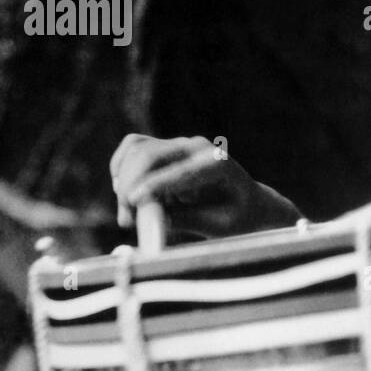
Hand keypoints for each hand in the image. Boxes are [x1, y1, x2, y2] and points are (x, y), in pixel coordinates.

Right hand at [109, 134, 297, 240]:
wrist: (247, 203)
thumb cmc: (238, 218)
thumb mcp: (219, 226)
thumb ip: (187, 220)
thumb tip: (150, 218)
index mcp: (219, 164)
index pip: (182, 171)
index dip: (155, 185)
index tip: (132, 201)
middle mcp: (199, 147)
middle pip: (152, 155)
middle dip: (132, 185)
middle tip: (126, 221)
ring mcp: (181, 144)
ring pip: (138, 149)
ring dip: (124, 179)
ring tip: (127, 215)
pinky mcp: (166, 147)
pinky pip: (134, 146)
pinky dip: (122, 166)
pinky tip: (124, 191)